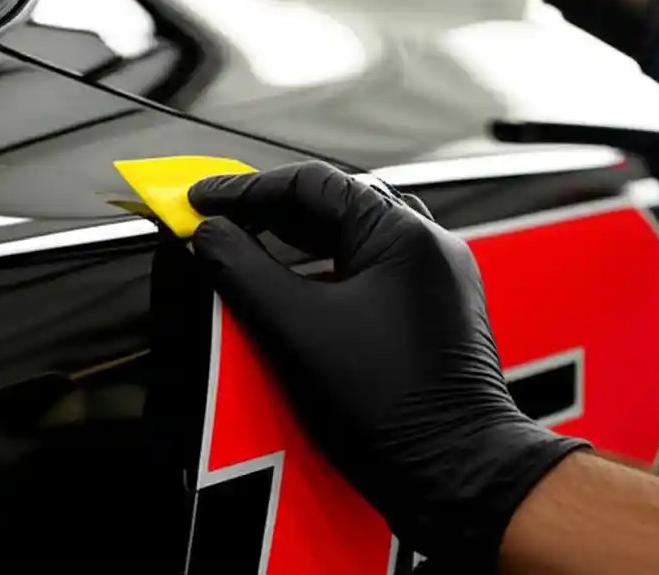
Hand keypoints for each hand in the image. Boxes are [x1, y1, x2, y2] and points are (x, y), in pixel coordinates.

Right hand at [188, 161, 587, 568]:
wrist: (457, 474)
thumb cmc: (391, 407)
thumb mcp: (295, 329)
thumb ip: (242, 271)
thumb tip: (208, 236)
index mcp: (403, 234)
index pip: (310, 184)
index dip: (246, 190)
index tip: (201, 201)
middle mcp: (428, 248)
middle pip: (334, 208)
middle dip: (269, 215)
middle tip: (217, 225)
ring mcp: (436, 283)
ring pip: (352, 241)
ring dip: (295, 243)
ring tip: (245, 251)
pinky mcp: (433, 318)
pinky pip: (369, 276)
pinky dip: (323, 273)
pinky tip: (292, 292)